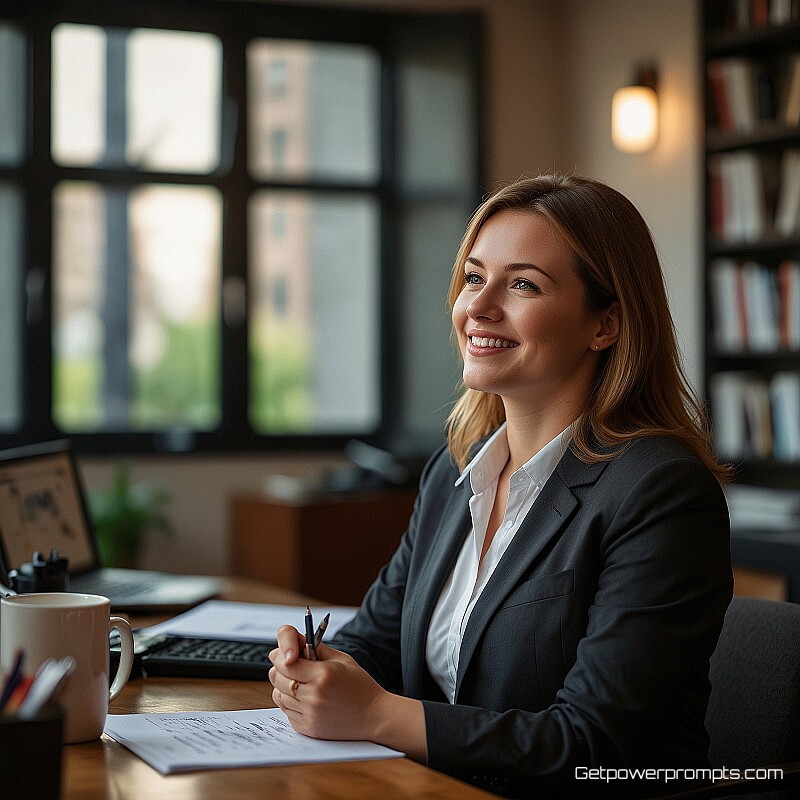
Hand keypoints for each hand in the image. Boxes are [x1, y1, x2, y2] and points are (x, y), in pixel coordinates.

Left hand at [269, 625, 387, 741]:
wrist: (374, 716)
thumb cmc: (360, 686)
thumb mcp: (342, 659)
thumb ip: (316, 648)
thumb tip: (295, 640)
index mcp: (322, 674)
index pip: (285, 662)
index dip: (280, 655)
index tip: (283, 653)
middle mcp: (313, 696)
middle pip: (277, 678)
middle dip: (280, 669)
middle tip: (290, 665)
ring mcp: (310, 714)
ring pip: (278, 695)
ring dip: (284, 686)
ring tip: (300, 683)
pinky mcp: (308, 728)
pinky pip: (286, 712)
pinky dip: (291, 703)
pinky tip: (305, 698)